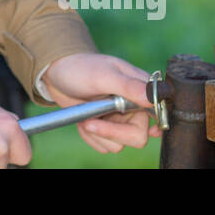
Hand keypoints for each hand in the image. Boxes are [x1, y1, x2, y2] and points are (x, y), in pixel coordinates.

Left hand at [41, 52, 162, 153]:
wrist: (56, 74)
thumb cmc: (80, 68)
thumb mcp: (103, 74)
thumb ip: (128, 86)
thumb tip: (152, 96)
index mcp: (140, 89)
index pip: (157, 114)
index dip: (154, 126)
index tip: (143, 130)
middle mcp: (134, 107)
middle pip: (137, 137)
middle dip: (111, 132)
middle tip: (91, 122)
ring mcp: (120, 119)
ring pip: (118, 145)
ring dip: (97, 134)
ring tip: (86, 115)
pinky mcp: (107, 128)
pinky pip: (104, 146)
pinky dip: (91, 136)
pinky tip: (84, 120)